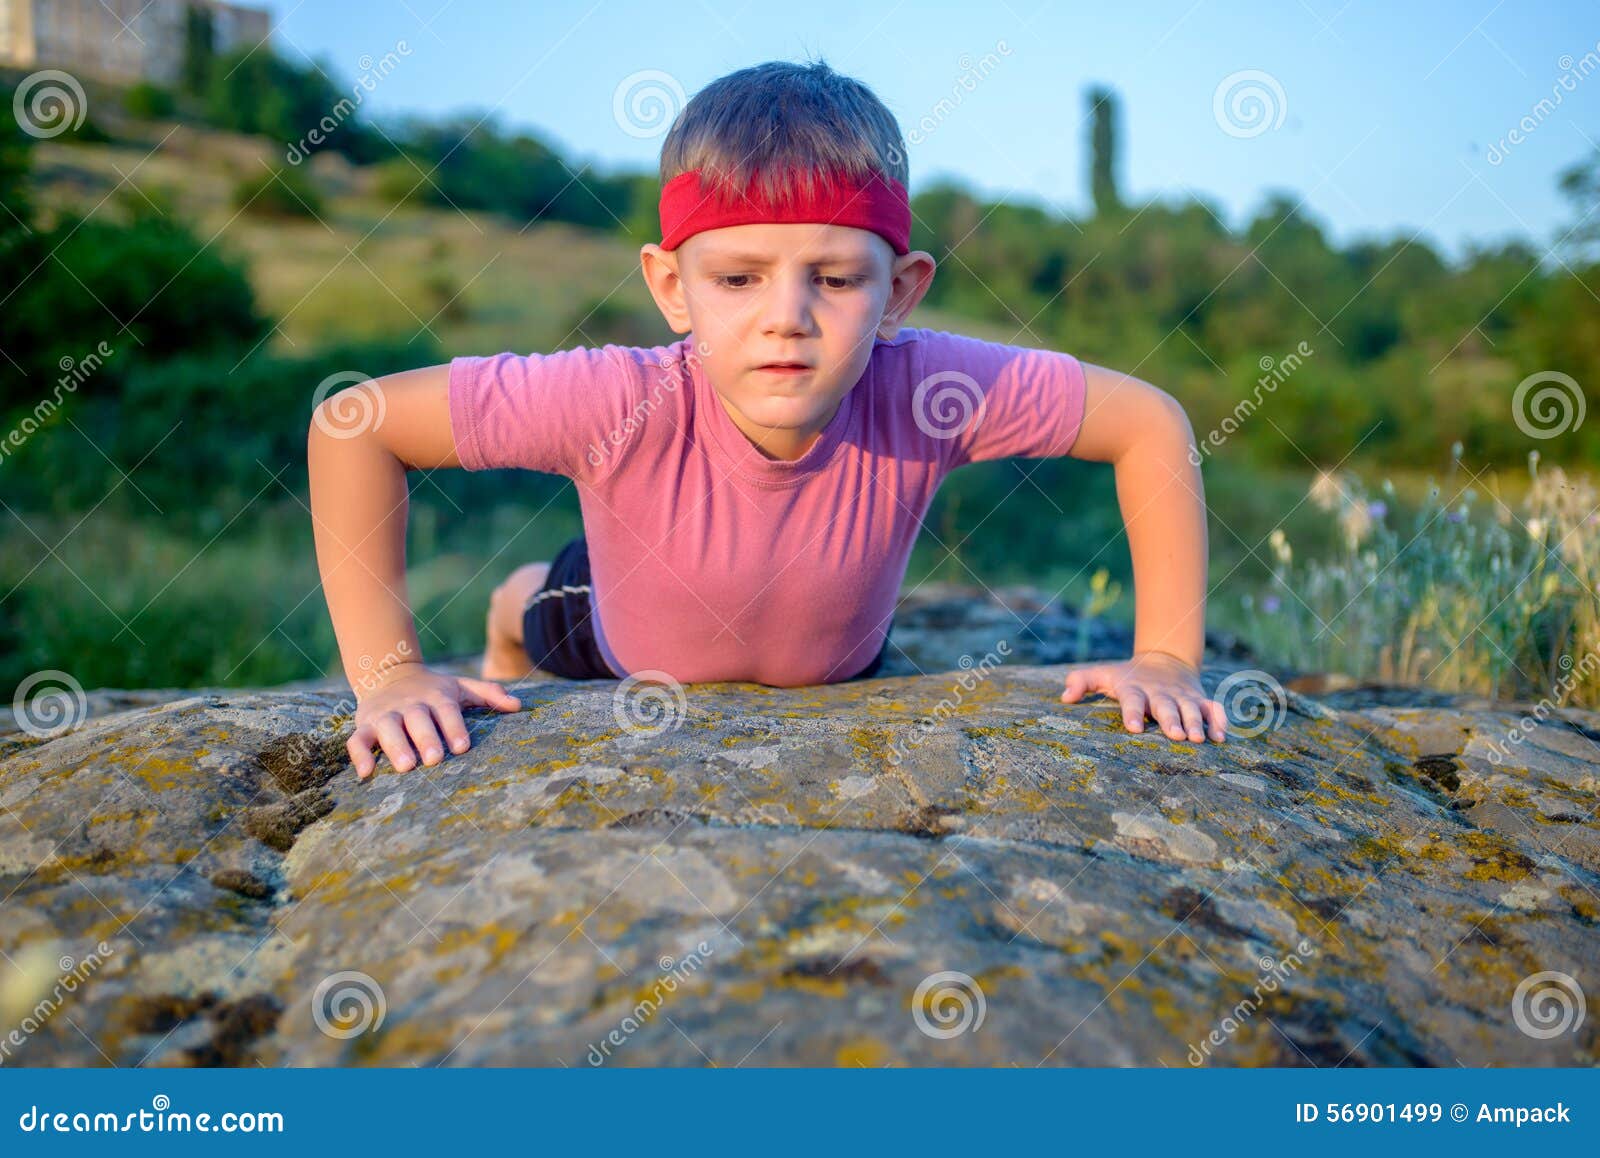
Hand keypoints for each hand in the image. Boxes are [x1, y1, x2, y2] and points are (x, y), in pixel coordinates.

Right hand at [347, 662, 520, 780]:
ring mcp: (385, 715)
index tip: (462, 747)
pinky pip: (357, 740)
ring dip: (396, 745)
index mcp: (435, 696)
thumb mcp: (460, 687)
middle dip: (426, 737)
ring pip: (388, 728)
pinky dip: (359, 755)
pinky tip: (366, 772)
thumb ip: (488, 694)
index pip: (446, 710)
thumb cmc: (434, 690)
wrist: (389, 673)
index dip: (454, 727)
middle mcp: (410, 704)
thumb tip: (518, 705)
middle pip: (417, 719)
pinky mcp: (365, 725)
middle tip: (435, 759)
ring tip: (406, 766)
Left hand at [1059, 651, 1226, 742]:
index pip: (1132, 700)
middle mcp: (1160, 693)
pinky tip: (1221, 737)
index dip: (1133, 713)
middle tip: (1176, 736)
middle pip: (1166, 706)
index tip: (1134, 728)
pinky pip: (1213, 709)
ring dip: (1196, 723)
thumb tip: (1064, 696)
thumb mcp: (1103, 675)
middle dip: (1172, 720)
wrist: (1164, 660)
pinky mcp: (1199, 700)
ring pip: (1192, 709)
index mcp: (1135, 689)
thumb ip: (1081, 681)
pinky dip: (1219, 720)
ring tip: (1198, 739)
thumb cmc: (1126, 676)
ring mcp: (1182, 696)